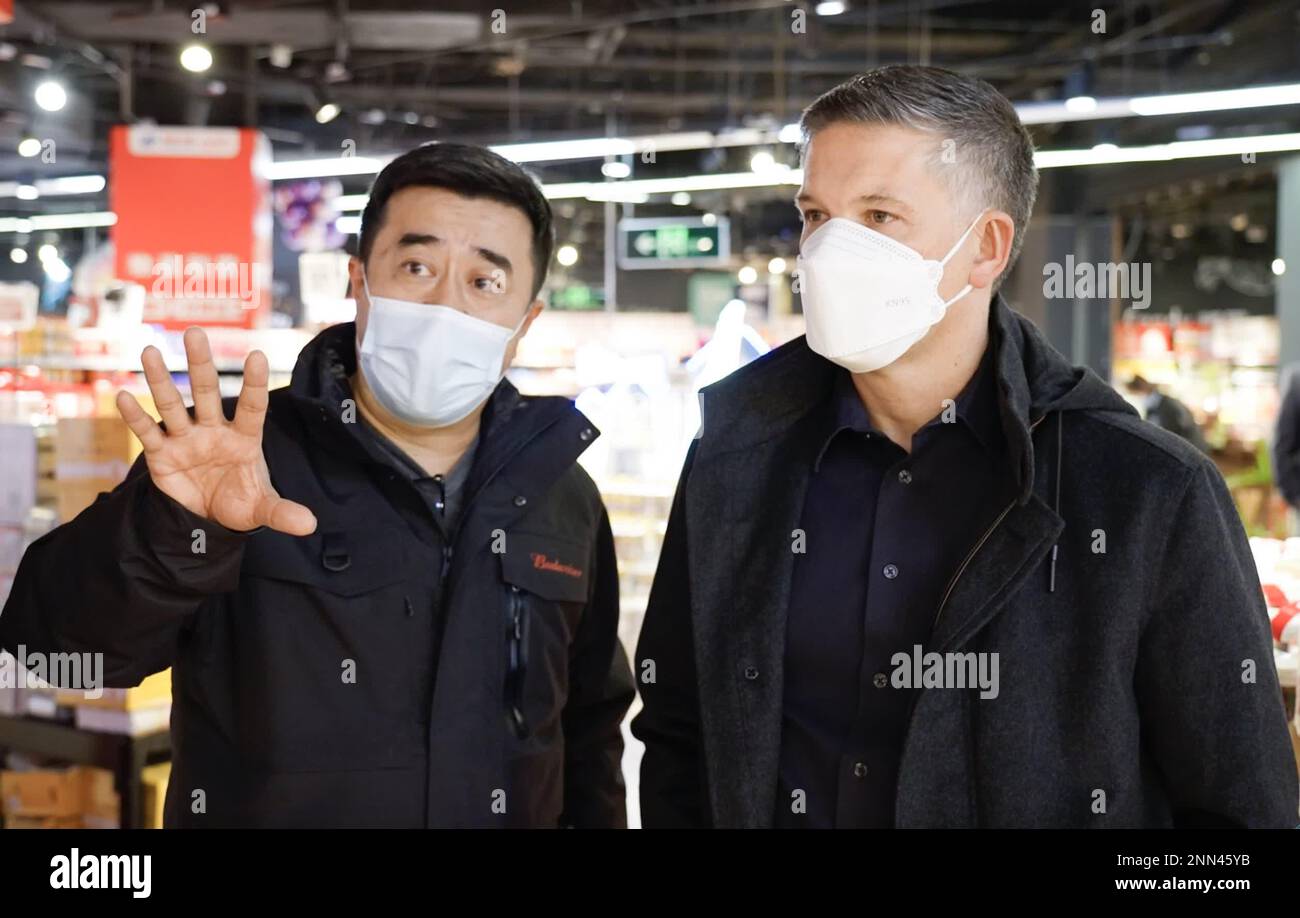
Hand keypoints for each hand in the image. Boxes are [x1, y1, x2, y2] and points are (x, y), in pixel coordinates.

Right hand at [115, 326, 316, 535]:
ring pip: (172, 404)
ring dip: (160, 379)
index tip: (258, 355)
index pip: (252, 406)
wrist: (208, 518)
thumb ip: (282, 512)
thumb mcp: (261, 509)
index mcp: (244, 438)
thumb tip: (310, 525)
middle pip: (207, 392)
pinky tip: (123, 396)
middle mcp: (214, 430)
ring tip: (150, 350)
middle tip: (195, 332)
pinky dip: (135, 417)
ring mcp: (186, 439)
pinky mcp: (161, 453)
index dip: (254, 383)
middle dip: (200, 364)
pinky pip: (148, 433)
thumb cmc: (240, 502)